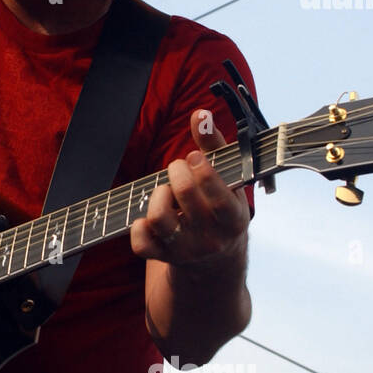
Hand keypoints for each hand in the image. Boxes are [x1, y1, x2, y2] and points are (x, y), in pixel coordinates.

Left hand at [130, 110, 248, 267]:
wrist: (215, 258)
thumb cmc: (219, 205)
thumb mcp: (227, 179)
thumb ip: (214, 145)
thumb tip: (200, 114)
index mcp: (234, 218)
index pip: (219, 195)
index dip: (202, 169)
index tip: (193, 157)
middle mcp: (212, 237)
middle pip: (185, 194)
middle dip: (176, 171)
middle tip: (177, 168)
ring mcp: (186, 250)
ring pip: (159, 218)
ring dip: (157, 194)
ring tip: (165, 190)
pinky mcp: (163, 257)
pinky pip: (141, 243)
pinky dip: (138, 226)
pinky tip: (148, 216)